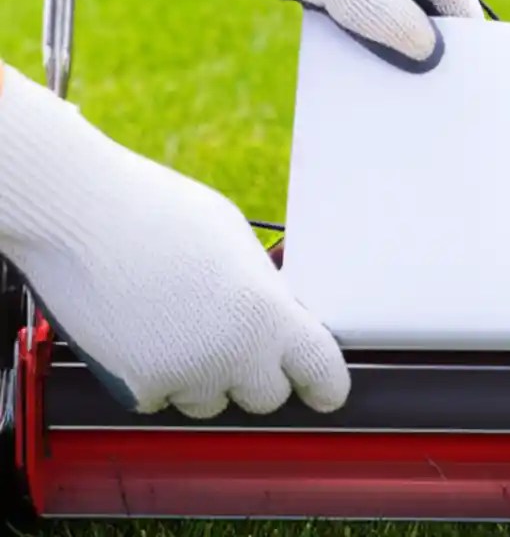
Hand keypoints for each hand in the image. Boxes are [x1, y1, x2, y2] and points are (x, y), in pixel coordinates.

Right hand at [0, 63, 349, 416]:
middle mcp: (234, 354)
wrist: (78, 214)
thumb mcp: (239, 245)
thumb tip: (283, 320)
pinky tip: (144, 332)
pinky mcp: (136, 389)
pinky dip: (156, 377)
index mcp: (270, 314)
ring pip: (211, 400)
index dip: (326, 384)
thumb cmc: (160, 214)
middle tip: (232, 337)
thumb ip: (267, 293)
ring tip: (177, 321)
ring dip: (204, 376)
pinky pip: (162, 399)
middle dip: (256, 374)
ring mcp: (184, 376)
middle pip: (267, 396)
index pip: (322, 373)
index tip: (324, 391)